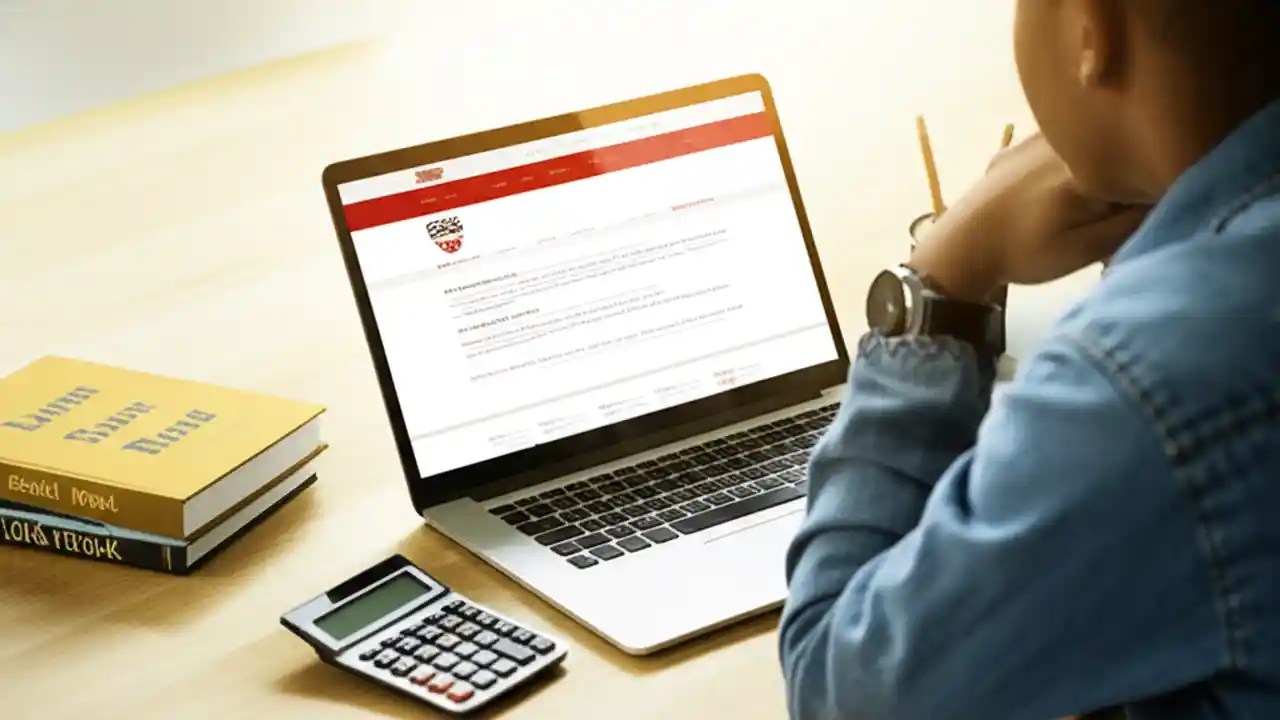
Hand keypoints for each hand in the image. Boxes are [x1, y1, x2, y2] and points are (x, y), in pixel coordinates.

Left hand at [907, 133, 1149, 301]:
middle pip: (1118, 152)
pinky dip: (1066, 168)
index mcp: (1086, 162)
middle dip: (1122, 180)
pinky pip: (1062, 150)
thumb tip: (1174, 191)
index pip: (1146, 166)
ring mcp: (1038, 136)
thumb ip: (1134, 219)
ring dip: (1095, 174)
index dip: (1151, 193)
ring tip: (1073, 210)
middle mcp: (1063, 137)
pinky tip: (1051, 198)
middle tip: (1101, 218)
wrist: (959, 248)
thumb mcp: (1086, 248)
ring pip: (1090, 150)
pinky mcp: (1020, 144)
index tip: (1135, 216)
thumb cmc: (1024, 253)